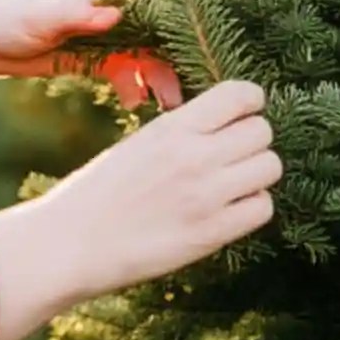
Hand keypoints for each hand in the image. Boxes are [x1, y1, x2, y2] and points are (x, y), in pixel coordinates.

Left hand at [0, 0, 182, 115]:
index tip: (190, 49)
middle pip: (151, 35)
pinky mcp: (94, 58)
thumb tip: (114, 15)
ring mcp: (103, 36)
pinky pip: (124, 72)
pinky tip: (135, 103)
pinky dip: (134, 87)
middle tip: (177, 95)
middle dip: (168, 62)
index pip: (147, 3)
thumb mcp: (39, 17)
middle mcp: (107, 11)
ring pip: (142, 56)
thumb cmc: (7, 19)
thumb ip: (75, 16)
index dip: (171, 24)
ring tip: (165, 107)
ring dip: (156, 79)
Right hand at [0, 81, 280, 339]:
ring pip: (270, 167)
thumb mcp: (138, 144)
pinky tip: (229, 211)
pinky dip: (252, 208)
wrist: (70, 243)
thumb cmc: (96, 193)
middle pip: (263, 131)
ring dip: (256, 175)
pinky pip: (263, 208)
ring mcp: (206, 195)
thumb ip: (182, 132)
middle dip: (253, 141)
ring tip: (232, 184)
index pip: (242, 95)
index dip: (250, 103)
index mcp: (172, 127)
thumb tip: (225, 125)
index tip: (242, 115)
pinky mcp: (212, 233)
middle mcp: (194, 156)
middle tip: (234, 156)